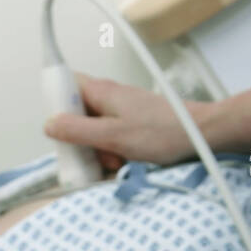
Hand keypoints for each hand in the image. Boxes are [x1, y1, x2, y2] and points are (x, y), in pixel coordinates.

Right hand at [42, 73, 211, 173]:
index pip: (63, 87)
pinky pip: (111, 140)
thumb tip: (50, 125)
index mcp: (100, 92)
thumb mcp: (113, 136)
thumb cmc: (165, 132)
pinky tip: (126, 163)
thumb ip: (77, 131)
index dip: (56, 110)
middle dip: (80, 140)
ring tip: (116, 161)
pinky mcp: (132, 126)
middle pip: (76, 116)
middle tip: (93, 155)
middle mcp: (109, 98)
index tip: (59, 132)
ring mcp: (121, 113)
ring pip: (94, 132)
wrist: (201, 135)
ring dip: (99, 151)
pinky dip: (114, 153)